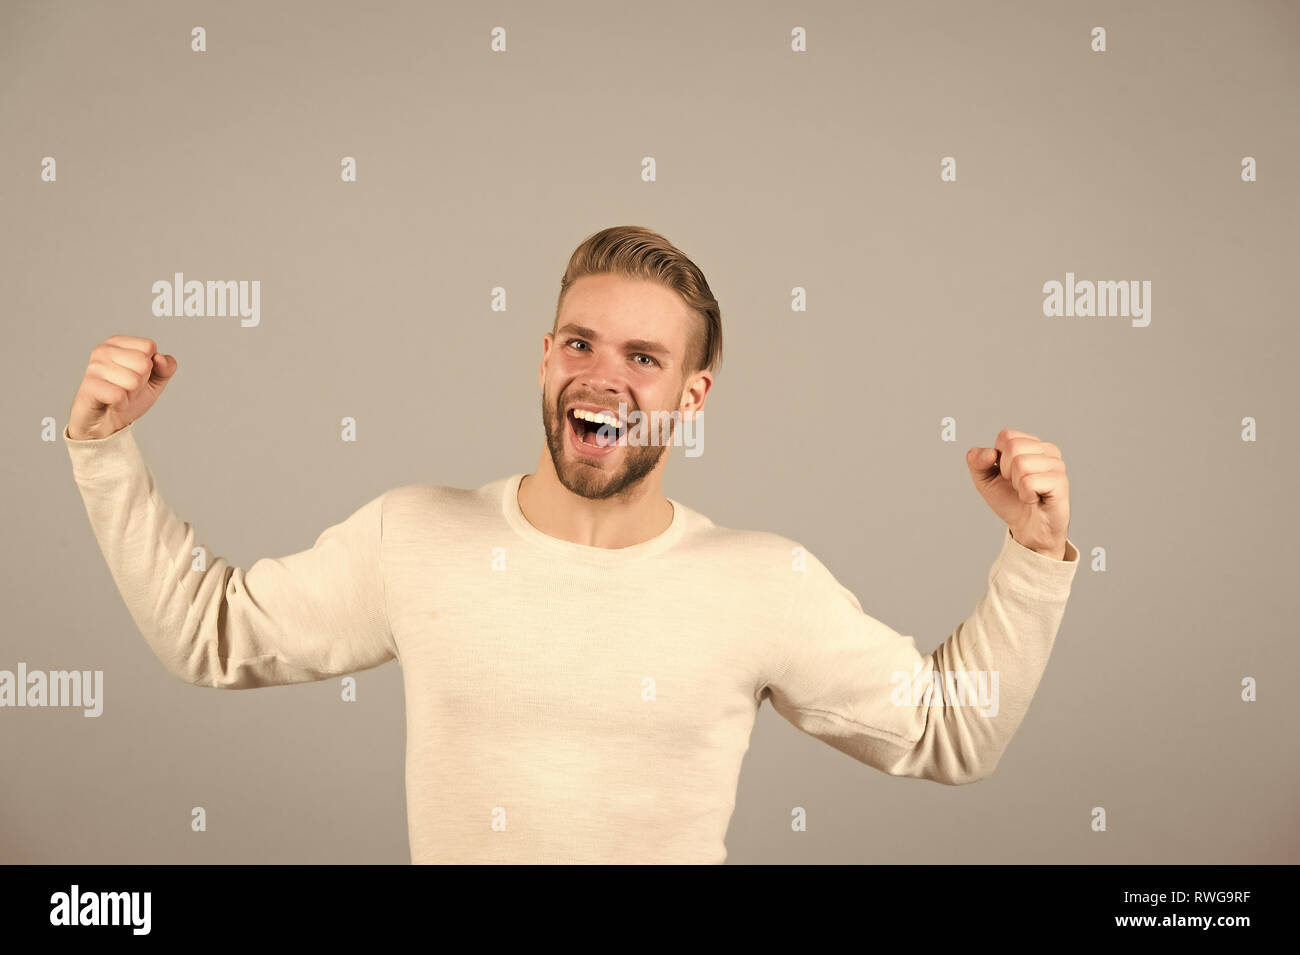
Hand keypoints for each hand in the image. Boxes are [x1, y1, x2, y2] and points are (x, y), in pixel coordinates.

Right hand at [67, 335, 177, 440]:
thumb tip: (160, 358)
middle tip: (127, 388)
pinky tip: (113, 403)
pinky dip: (122, 404)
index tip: (136, 375)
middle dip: (141, 382)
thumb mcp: (155, 381)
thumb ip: (166, 367)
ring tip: (119, 395)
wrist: (106, 421)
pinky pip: (119, 396)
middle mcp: (103, 350)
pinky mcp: (89, 386)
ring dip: (131, 394)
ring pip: (134, 381)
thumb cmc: (128, 397)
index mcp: (118, 343)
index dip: (150, 367)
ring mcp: (94, 367)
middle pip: (144, 363)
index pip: (149, 347)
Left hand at [966, 429, 1069, 558]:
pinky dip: (1025, 495)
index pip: (1006, 435)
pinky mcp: (1061, 482)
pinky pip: (1029, 481)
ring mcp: (1056, 465)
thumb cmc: (1010, 501)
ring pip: (1021, 463)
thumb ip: (976, 461)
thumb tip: (989, 453)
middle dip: (1006, 471)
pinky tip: (1034, 499)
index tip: (1005, 473)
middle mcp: (1047, 450)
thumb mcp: (984, 480)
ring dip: (1016, 485)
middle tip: (1016, 484)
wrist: (1027, 529)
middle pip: (1013, 446)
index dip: (997, 458)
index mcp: (1031, 444)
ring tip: (1027, 492)